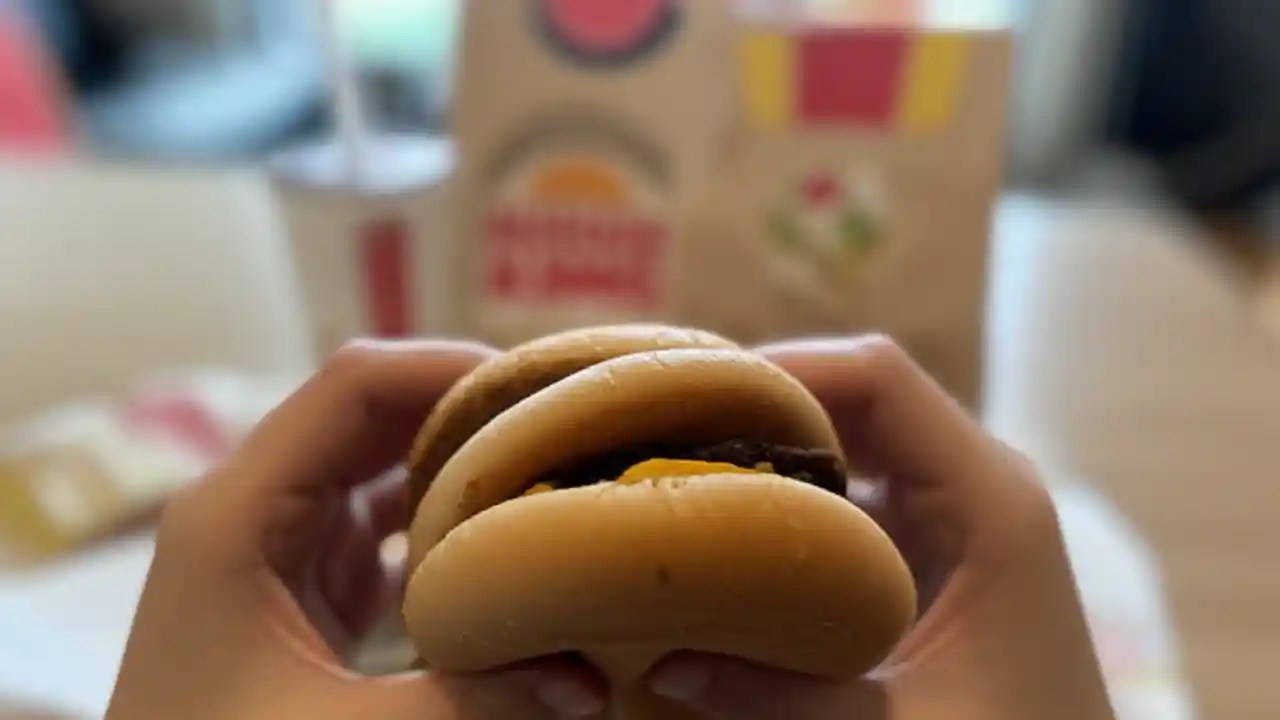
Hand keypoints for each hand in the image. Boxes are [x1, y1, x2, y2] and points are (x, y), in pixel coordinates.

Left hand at [107, 341, 607, 719]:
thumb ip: (471, 701)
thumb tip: (593, 677)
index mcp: (235, 511)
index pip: (354, 385)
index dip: (451, 367)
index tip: (547, 390)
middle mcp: (254, 506)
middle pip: (375, 413)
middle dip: (474, 410)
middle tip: (574, 425)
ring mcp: (279, 544)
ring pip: (384, 464)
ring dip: (465, 463)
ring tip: (555, 468)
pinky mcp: (305, 585)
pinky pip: (384, 522)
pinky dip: (446, 520)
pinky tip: (508, 539)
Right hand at [645, 336, 1115, 719]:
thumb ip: (779, 698)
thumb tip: (661, 665)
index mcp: (992, 500)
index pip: (880, 376)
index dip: (786, 367)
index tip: (692, 397)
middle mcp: (978, 480)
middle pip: (856, 391)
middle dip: (761, 401)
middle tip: (662, 431)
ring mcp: (956, 505)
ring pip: (851, 431)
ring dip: (771, 440)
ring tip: (680, 463)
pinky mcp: (932, 538)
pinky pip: (854, 481)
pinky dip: (791, 485)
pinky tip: (729, 517)